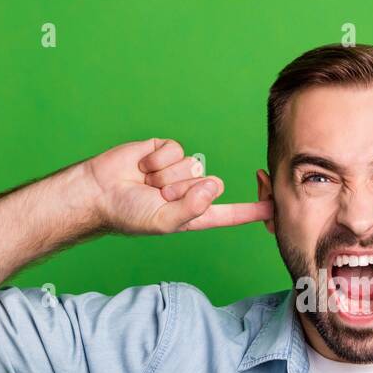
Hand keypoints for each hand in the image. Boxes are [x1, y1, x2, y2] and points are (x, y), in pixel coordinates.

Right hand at [85, 139, 272, 234]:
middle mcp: (190, 191)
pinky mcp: (166, 150)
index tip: (275, 207)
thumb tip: (214, 185)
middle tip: (156, 195)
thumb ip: (192, 209)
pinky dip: (158, 160)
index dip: (252, 210)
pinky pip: (175, 150)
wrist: (98, 192)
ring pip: (192, 166)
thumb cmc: (128, 213)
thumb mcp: (164, 221)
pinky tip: (142, 167)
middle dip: (181, 190)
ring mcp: (179, 169)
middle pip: (209, 184)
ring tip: (146, 183)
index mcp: (193, 214)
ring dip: (166, 176)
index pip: (228, 213)